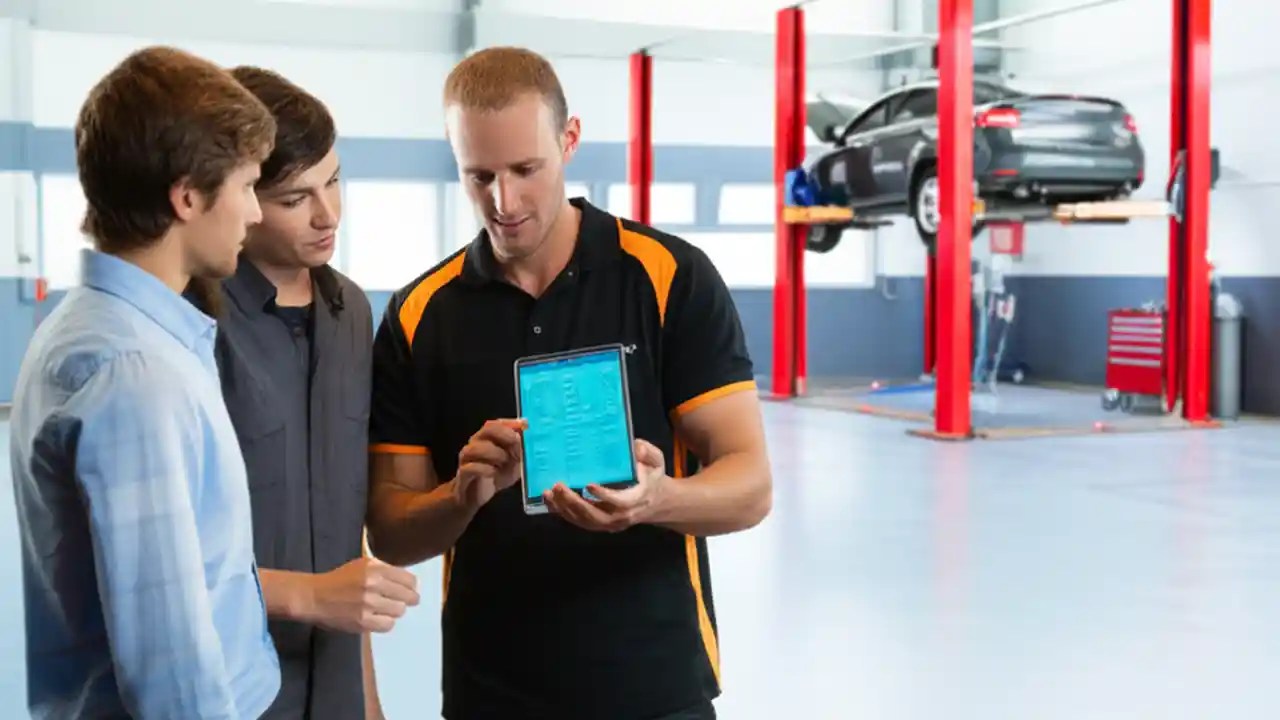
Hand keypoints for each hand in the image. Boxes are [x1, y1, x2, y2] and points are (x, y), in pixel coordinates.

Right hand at [308, 557, 420, 633]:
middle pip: (407, 596)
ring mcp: (368, 604)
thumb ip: (384, 570)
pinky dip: (386, 622)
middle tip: (408, 601)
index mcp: (375, 568)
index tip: (412, 589)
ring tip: (388, 609)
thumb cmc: (339, 580)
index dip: (412, 586)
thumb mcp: (362, 565)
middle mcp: (374, 585)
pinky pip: (387, 625)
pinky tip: (379, 618)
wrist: (315, 596)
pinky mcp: (363, 621)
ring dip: (395, 611)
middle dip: (409, 599)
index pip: (408, 579)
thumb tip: (407, 580)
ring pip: (399, 611)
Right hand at [452, 418, 526, 510]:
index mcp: (488, 438)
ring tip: (504, 461)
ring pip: (475, 448)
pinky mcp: (463, 474)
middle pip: (487, 430)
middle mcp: (476, 443)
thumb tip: (528, 435)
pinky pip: (470, 467)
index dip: (510, 423)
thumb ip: (521, 449)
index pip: (496, 423)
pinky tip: (493, 472)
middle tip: (516, 442)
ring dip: (493, 453)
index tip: (524, 426)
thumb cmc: (497, 475)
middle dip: (503, 434)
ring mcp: (467, 458)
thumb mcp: (515, 463)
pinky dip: (484, 469)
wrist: (477, 495)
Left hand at [544, 438, 667, 532]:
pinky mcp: (599, 524)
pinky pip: (579, 521)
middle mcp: (621, 516)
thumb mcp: (656, 461)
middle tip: (559, 486)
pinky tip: (550, 500)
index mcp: (637, 498)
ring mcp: (609, 523)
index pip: (620, 502)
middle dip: (575, 502)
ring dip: (564, 508)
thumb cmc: (651, 477)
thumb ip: (648, 452)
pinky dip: (563, 512)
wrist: (654, 501)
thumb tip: (636, 447)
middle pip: (595, 515)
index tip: (589, 484)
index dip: (604, 496)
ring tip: (549, 493)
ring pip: (584, 521)